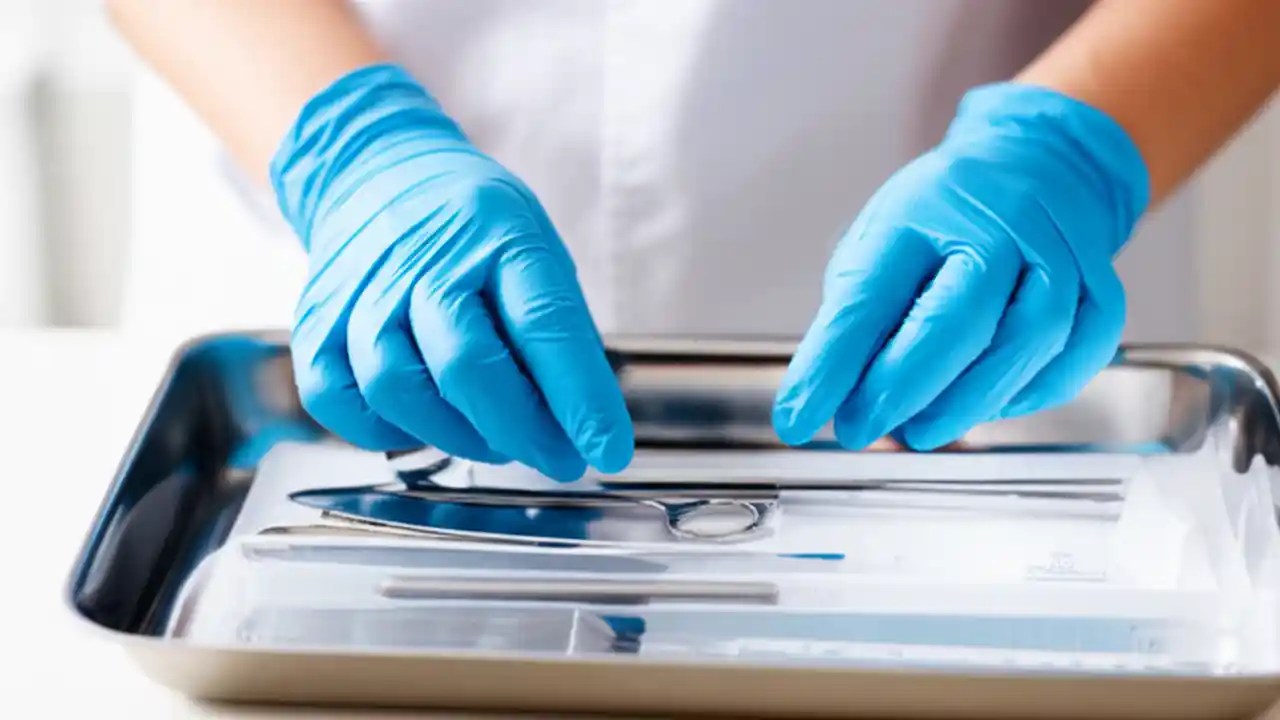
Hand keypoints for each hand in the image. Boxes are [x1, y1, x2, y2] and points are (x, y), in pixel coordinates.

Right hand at [271, 65, 632, 480]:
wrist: (373, 171)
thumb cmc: (470, 225)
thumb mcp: (534, 249)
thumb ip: (556, 333)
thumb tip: (582, 428)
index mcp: (497, 233)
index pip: (544, 324)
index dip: (579, 397)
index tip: (607, 449)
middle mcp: (423, 260)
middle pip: (466, 366)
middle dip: (521, 432)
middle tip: (555, 456)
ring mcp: (361, 291)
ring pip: (398, 390)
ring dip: (456, 436)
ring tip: (492, 439)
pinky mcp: (315, 324)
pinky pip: (339, 401)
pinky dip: (383, 431)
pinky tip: (420, 422)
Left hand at [773, 83, 1149, 450]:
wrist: (1039, 163)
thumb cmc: (945, 217)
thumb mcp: (879, 248)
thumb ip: (854, 324)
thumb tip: (826, 402)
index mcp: (921, 213)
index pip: (869, 296)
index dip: (831, 365)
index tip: (797, 417)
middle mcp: (999, 226)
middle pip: (959, 318)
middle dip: (904, 388)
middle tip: (861, 428)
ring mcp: (1059, 254)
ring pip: (1029, 338)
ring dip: (970, 401)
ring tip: (921, 430)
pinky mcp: (1101, 289)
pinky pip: (1077, 353)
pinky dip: (1032, 393)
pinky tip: (991, 405)